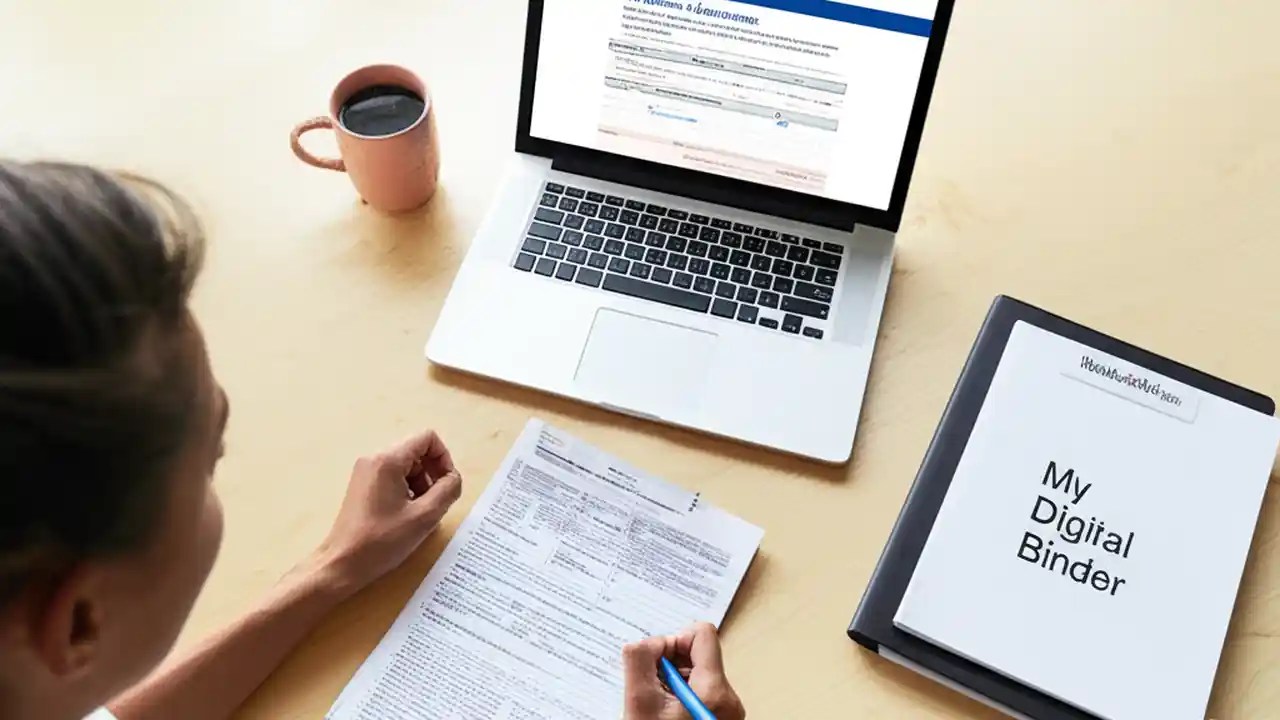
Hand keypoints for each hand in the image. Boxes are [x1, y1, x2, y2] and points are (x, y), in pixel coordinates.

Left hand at [314, 429, 462, 594]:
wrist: (341, 564)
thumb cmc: (382, 541)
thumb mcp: (425, 517)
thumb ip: (447, 490)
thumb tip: (453, 478)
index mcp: (388, 460)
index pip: (427, 439)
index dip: (444, 459)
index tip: (447, 486)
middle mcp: (374, 459)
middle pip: (417, 452)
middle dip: (432, 475)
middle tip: (436, 504)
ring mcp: (365, 472)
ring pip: (406, 466)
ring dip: (421, 485)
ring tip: (420, 513)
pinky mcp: (362, 486)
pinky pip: (393, 477)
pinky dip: (407, 491)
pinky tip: (406, 516)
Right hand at [622, 623, 745, 719]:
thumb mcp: (639, 703)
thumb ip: (639, 660)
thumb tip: (648, 642)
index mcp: (714, 690)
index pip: (702, 633)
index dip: (674, 641)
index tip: (658, 663)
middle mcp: (728, 697)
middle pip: (698, 653)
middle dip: (671, 665)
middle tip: (655, 690)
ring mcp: (728, 709)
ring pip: (697, 673)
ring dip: (674, 682)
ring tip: (661, 708)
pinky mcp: (722, 716)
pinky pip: (701, 690)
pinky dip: (681, 696)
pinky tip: (668, 715)